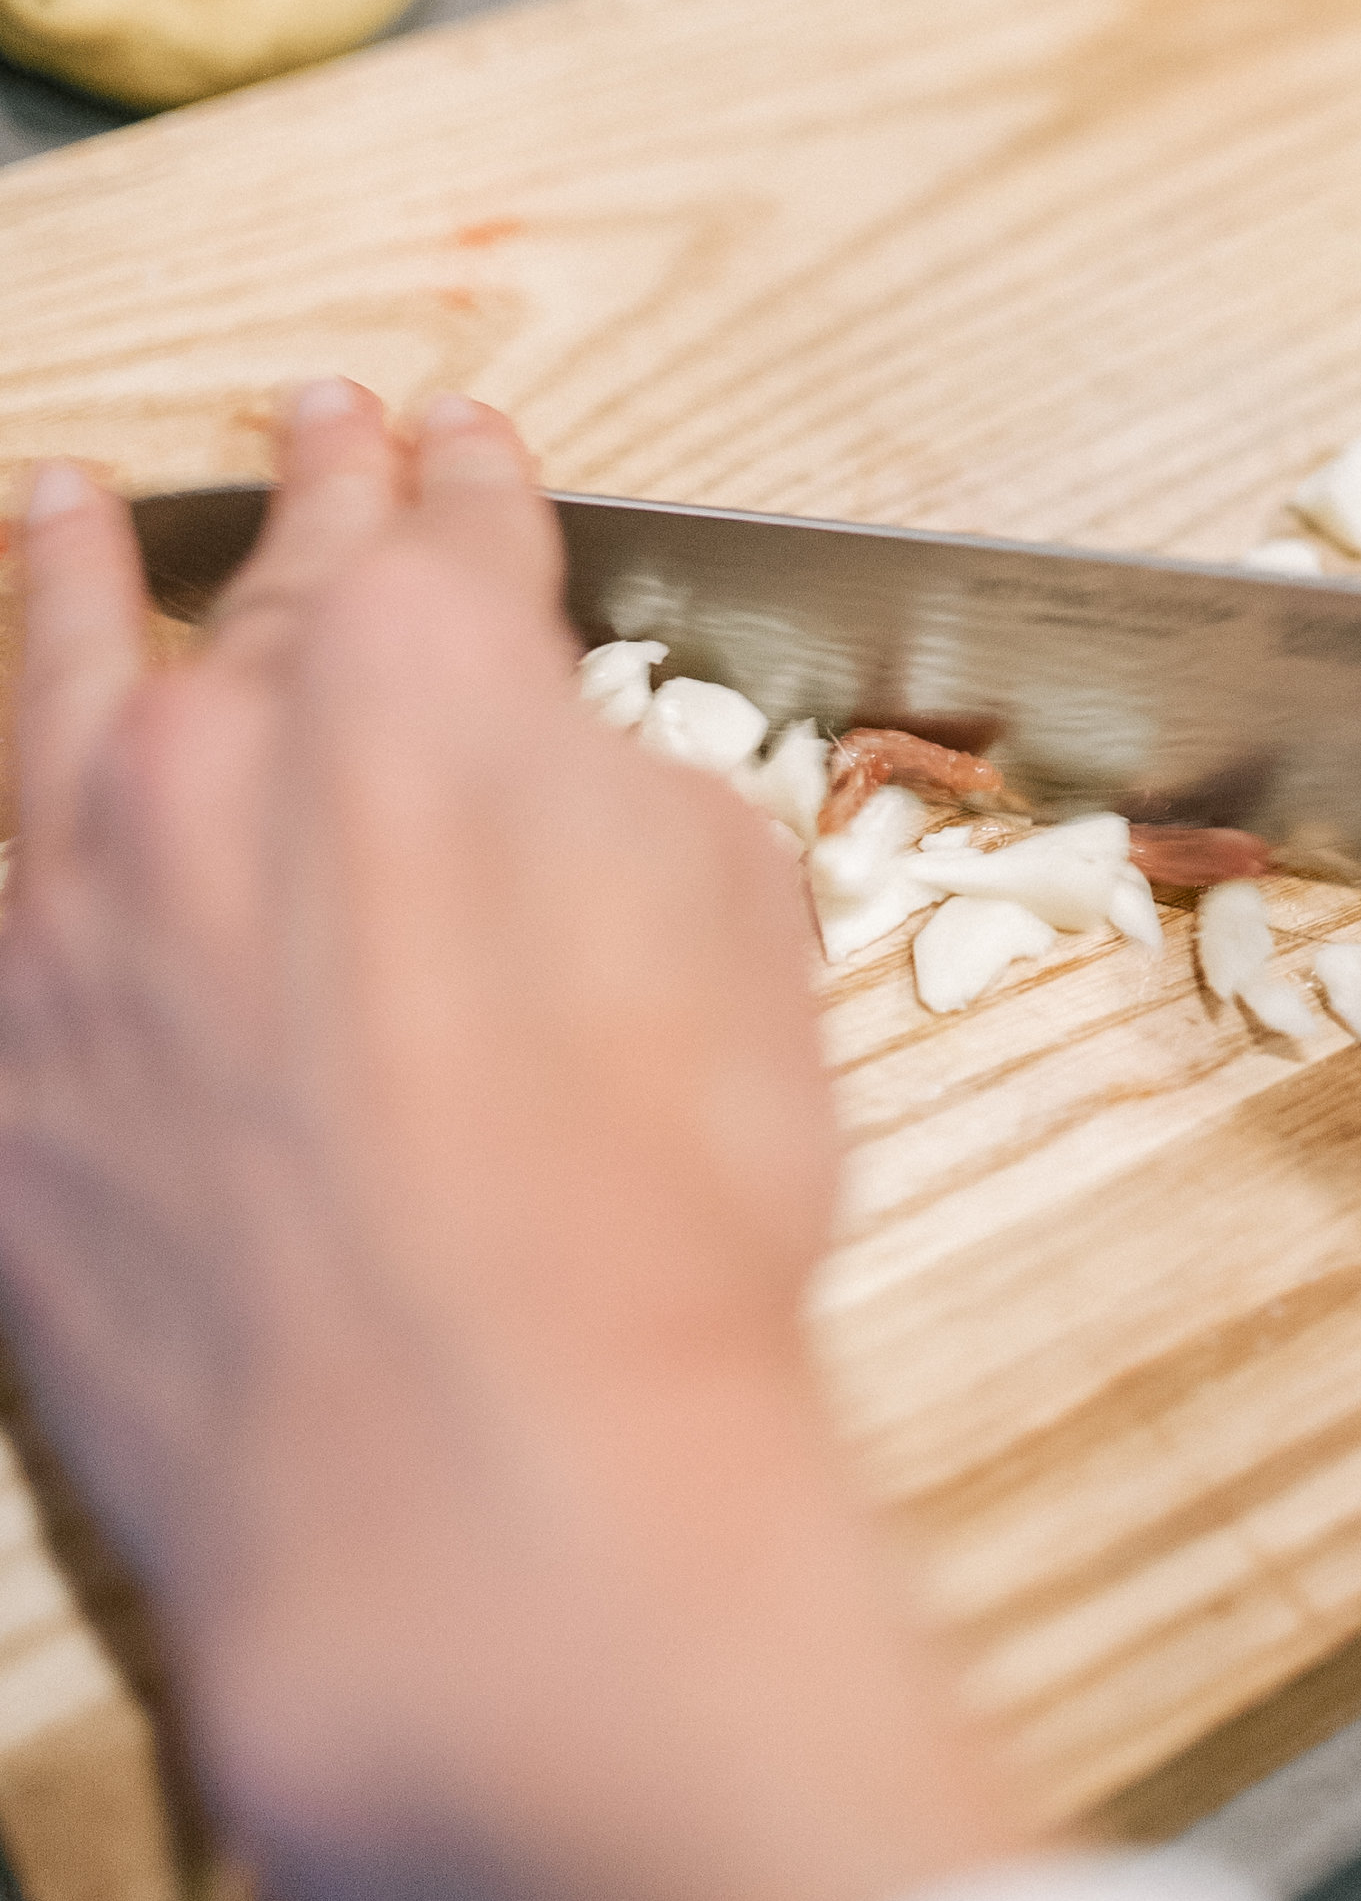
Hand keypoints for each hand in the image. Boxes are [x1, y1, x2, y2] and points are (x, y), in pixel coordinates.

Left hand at [2, 387, 1023, 1900]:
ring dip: (76, 578)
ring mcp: (81, 898)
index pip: (457, 532)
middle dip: (314, 491)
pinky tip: (6, 783)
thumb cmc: (651, 1209)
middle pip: (274, 577)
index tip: (460, 443)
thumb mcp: (745, 925)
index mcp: (430, 670)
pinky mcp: (0, 1062)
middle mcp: (224, 744)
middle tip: (318, 424)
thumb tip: (561, 775)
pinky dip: (6, 802)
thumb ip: (624, 792)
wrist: (474, 1477)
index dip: (473, 482)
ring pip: (60, 678)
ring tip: (63, 508)